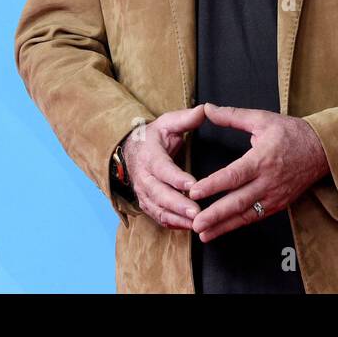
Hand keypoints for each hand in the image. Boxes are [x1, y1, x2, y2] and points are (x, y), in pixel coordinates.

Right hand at [123, 105, 207, 230]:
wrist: (131, 151)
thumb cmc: (154, 137)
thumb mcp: (168, 123)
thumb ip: (186, 118)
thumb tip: (205, 110)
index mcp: (149, 156)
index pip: (162, 169)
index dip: (176, 178)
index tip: (192, 185)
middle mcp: (143, 177)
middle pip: (159, 194)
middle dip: (178, 204)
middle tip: (197, 212)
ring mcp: (143, 193)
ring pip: (159, 209)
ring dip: (177, 218)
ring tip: (197, 224)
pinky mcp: (147, 204)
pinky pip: (159, 218)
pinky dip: (174, 224)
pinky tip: (190, 227)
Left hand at [187, 102, 330, 242]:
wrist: (323, 150)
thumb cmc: (292, 133)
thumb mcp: (262, 119)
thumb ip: (232, 116)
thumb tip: (207, 109)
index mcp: (262, 159)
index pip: (234, 176)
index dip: (213, 185)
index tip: (194, 192)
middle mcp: (268, 181)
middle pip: (238, 201)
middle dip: (215, 215)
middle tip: (196, 223)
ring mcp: (274, 196)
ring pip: (246, 215)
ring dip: (223, 226)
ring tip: (203, 234)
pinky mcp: (279, 204)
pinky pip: (255, 217)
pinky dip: (237, 225)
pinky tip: (221, 230)